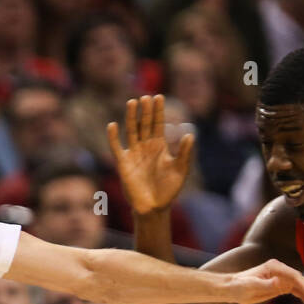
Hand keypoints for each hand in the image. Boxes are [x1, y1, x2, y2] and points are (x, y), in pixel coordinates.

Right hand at [107, 94, 194, 214]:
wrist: (154, 208)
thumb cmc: (169, 190)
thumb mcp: (180, 170)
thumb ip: (185, 153)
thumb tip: (190, 134)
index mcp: (159, 147)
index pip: (158, 124)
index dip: (159, 111)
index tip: (159, 97)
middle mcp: (145, 147)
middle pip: (144, 124)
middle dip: (145, 111)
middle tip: (146, 96)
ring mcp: (134, 154)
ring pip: (131, 131)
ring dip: (131, 117)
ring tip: (132, 103)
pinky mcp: (123, 163)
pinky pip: (117, 147)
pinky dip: (113, 137)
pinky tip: (112, 125)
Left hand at [228, 259, 303, 303]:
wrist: (231, 288)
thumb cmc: (238, 286)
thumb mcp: (250, 287)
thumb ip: (266, 285)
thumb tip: (279, 282)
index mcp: (274, 267)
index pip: (295, 277)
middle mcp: (280, 270)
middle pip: (301, 281)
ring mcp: (281, 277)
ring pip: (301, 287)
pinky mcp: (280, 285)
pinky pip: (296, 291)